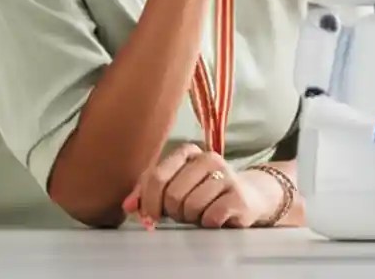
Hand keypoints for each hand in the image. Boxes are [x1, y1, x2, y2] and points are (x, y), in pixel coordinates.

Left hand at [123, 144, 273, 228]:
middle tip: (183, 213)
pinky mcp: (238, 195)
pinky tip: (215, 217)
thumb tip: (127, 206)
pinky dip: (208, 223)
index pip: (157, 175)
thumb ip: (148, 193)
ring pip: (191, 206)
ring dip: (192, 218)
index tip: (150, 217)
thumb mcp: (175, 188)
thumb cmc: (204, 192)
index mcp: (188, 152)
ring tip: (201, 213)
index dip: (148, 201)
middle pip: (173, 194)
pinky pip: (209, 217)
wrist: (247, 197)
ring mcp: (226, 174)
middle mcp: (208, 158)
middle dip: (174, 211)